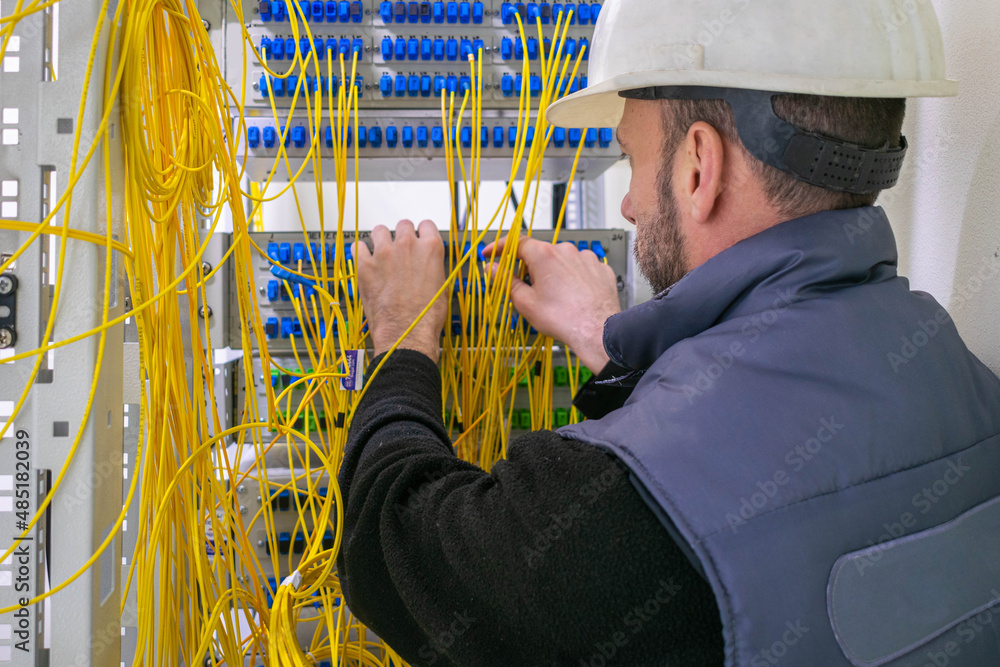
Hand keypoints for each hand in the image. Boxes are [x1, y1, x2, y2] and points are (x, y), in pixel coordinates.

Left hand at [354, 220, 447, 361]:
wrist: (407, 332)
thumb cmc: (426, 316)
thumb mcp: (442, 287)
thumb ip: (433, 267)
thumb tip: (428, 266)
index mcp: (430, 249)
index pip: (426, 225)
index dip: (422, 234)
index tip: (419, 240)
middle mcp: (408, 246)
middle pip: (403, 225)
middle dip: (402, 235)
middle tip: (400, 249)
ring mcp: (384, 253)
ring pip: (379, 230)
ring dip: (381, 239)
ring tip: (381, 252)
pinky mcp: (365, 265)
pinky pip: (358, 246)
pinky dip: (360, 252)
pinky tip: (364, 260)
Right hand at [485, 236, 619, 372]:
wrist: (598, 331)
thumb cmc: (564, 319)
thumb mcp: (525, 302)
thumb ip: (506, 281)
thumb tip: (493, 269)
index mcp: (544, 255)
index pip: (516, 242)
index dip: (500, 248)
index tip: (492, 253)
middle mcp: (566, 251)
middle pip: (540, 253)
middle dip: (531, 268)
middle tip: (528, 289)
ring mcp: (586, 258)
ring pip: (562, 261)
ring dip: (554, 273)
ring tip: (555, 297)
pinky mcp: (600, 269)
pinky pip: (581, 268)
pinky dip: (574, 278)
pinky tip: (572, 296)